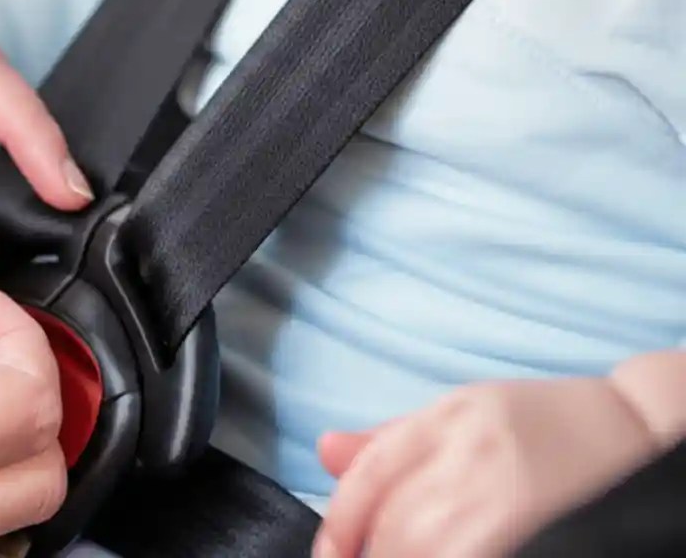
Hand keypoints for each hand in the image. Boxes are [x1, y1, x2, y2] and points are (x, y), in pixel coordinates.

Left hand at [314, 379, 659, 557]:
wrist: (635, 428)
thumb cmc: (541, 426)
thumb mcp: (461, 415)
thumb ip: (390, 438)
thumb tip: (323, 450)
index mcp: (446, 418)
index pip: (369, 475)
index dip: (339, 524)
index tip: (332, 554)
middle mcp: (470, 451)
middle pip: (393, 523)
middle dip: (370, 556)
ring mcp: (505, 493)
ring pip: (423, 551)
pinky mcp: (541, 529)